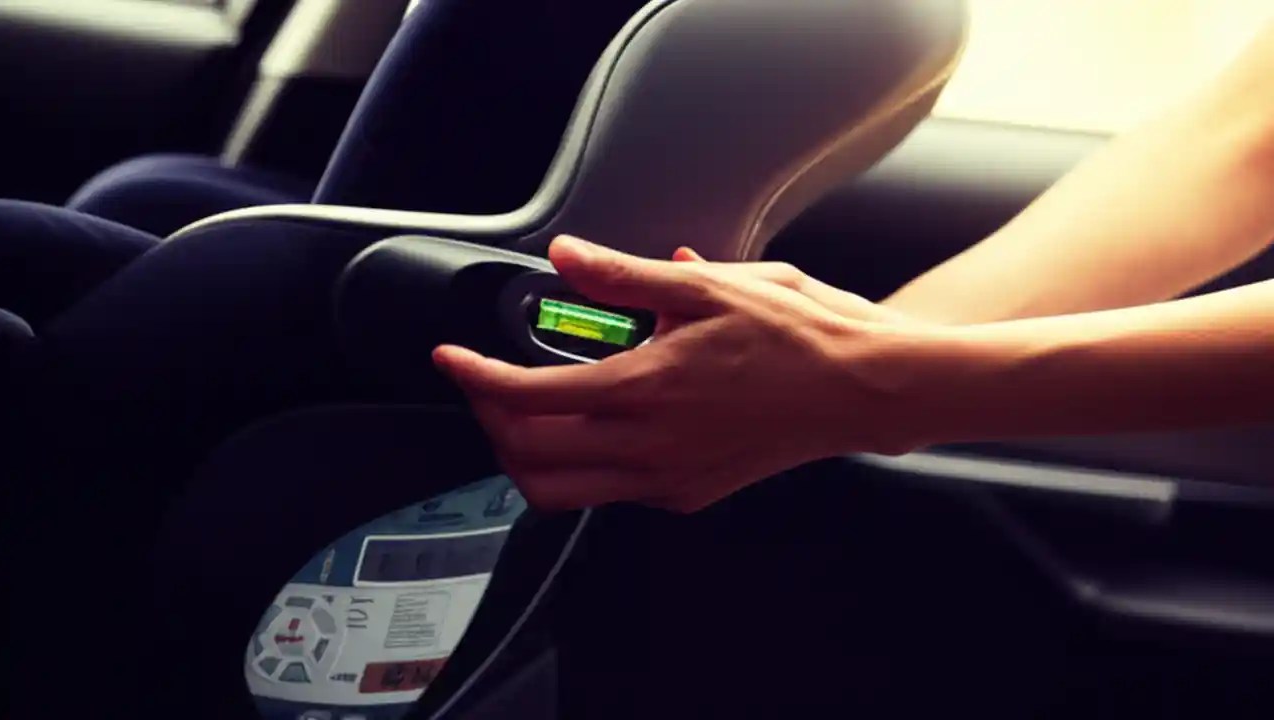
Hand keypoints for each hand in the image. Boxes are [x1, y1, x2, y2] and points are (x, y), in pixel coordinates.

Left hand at [433, 236, 927, 512]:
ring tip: (527, 411)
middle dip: (490, 420)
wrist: (862, 389)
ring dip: (526, 455)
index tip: (452, 359)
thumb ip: (624, 276)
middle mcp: (649, 449)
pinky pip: (609, 492)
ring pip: (560, 491)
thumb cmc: (801, 335)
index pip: (526, 399)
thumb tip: (567, 258)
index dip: (475, 379)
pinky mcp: (688, 494)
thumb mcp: (708, 286)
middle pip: (528, 459)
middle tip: (486, 383)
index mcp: (646, 391)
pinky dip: (578, 463)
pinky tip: (596, 419)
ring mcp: (667, 481)